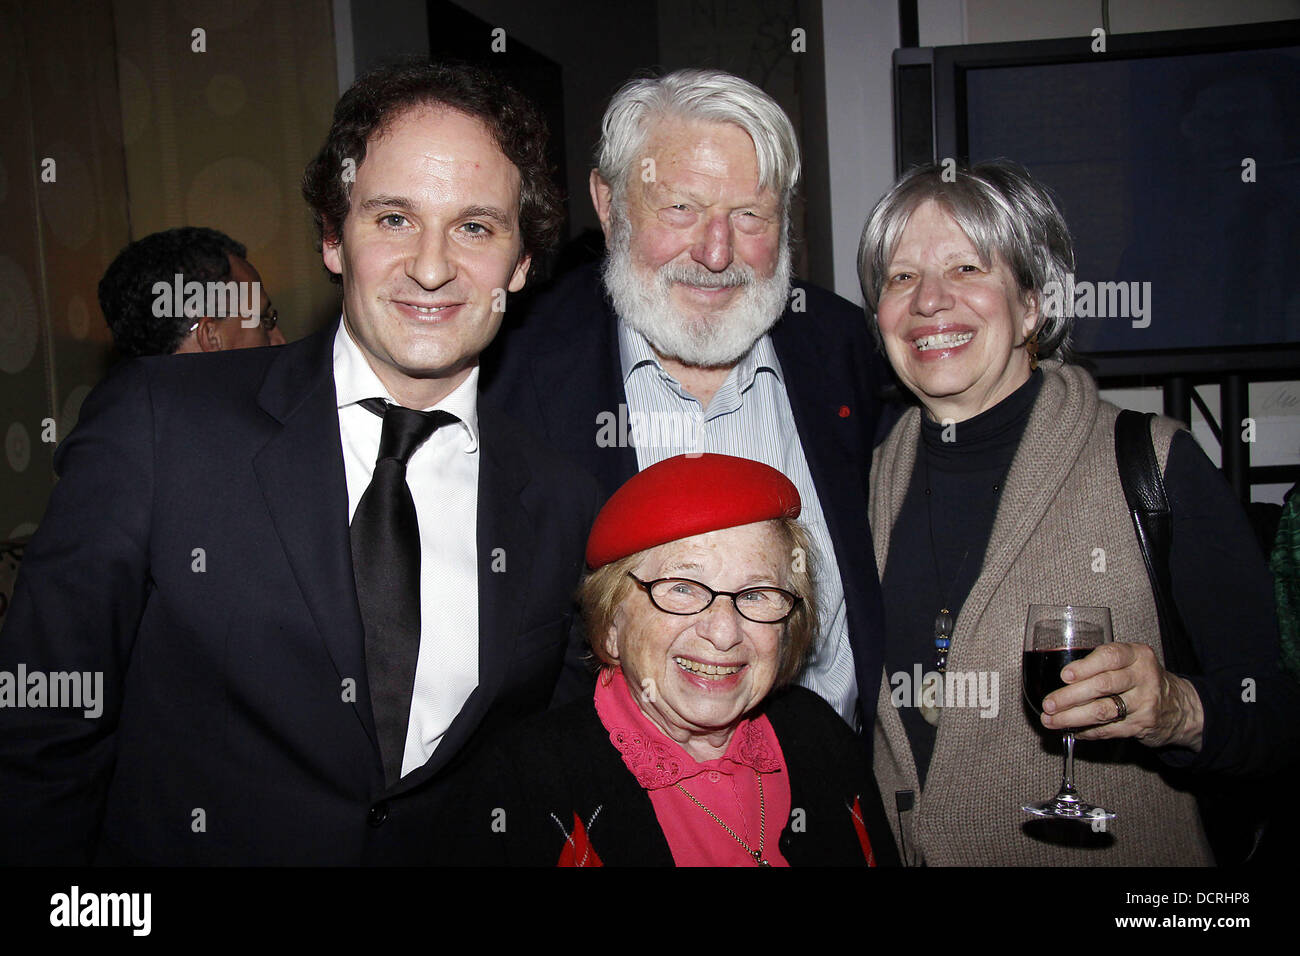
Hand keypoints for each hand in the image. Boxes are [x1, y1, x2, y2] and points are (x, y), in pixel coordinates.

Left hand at [1041, 641, 1203, 750]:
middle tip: (1049, 704)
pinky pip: (1109, 729)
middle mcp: (1144, 677)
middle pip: (1103, 685)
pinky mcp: (1142, 725)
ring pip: (1103, 711)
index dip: (1085, 666)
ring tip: (1051, 720)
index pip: (1110, 656)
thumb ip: (1102, 662)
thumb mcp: (1130, 661)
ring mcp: (1145, 703)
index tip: (1065, 675)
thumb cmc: (1142, 678)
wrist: (1178, 706)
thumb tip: (1060, 675)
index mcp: (1138, 655)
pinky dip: (1087, 731)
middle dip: (1070, 696)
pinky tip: (1071, 731)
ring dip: (1072, 718)